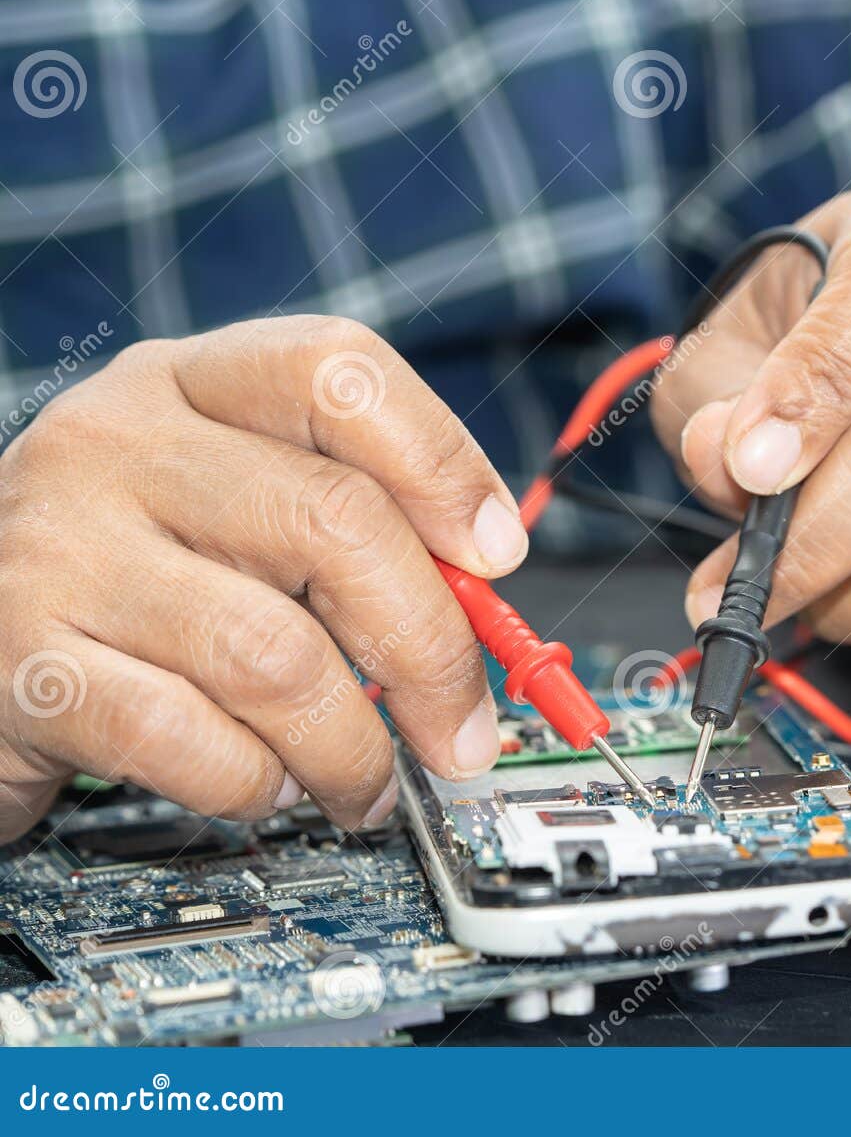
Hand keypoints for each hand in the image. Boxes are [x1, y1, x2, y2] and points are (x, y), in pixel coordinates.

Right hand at [0, 316, 527, 843]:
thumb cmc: (131, 565)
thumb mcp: (233, 501)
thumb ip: (350, 520)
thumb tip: (483, 598)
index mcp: (190, 382)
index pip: (338, 372)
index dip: (442, 462)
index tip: (497, 554)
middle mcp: (118, 443)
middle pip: (335, 521)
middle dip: (431, 649)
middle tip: (459, 729)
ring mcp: (60, 549)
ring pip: (274, 653)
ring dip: (352, 745)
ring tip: (362, 779)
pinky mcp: (22, 665)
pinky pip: (190, 741)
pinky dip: (254, 782)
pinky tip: (262, 784)